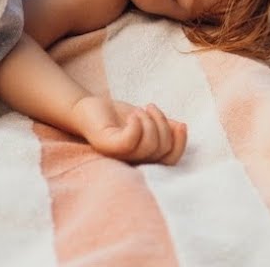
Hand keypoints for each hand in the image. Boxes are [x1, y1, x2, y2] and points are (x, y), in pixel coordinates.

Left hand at [71, 96, 187, 165]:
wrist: (88, 108)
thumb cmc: (118, 117)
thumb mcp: (146, 120)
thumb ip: (163, 126)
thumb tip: (180, 128)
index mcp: (144, 159)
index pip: (171, 161)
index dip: (180, 143)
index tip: (180, 124)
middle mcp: (133, 162)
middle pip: (162, 150)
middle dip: (162, 124)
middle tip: (149, 108)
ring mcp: (119, 157)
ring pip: (149, 145)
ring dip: (149, 121)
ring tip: (138, 110)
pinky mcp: (107, 147)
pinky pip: (130, 142)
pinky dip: (137, 126)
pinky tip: (132, 115)